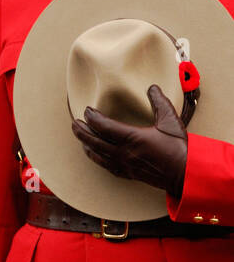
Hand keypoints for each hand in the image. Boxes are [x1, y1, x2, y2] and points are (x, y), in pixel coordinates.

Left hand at [71, 84, 187, 199]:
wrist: (186, 174)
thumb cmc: (179, 148)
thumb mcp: (170, 121)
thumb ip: (160, 102)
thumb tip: (152, 87)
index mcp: (132, 138)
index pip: (103, 126)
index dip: (92, 117)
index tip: (88, 110)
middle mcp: (123, 152)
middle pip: (93, 141)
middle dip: (81, 130)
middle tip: (75, 122)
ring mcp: (123, 164)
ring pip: (96, 154)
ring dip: (85, 143)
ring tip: (80, 135)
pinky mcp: (126, 173)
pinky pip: (104, 165)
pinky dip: (95, 157)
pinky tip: (92, 153)